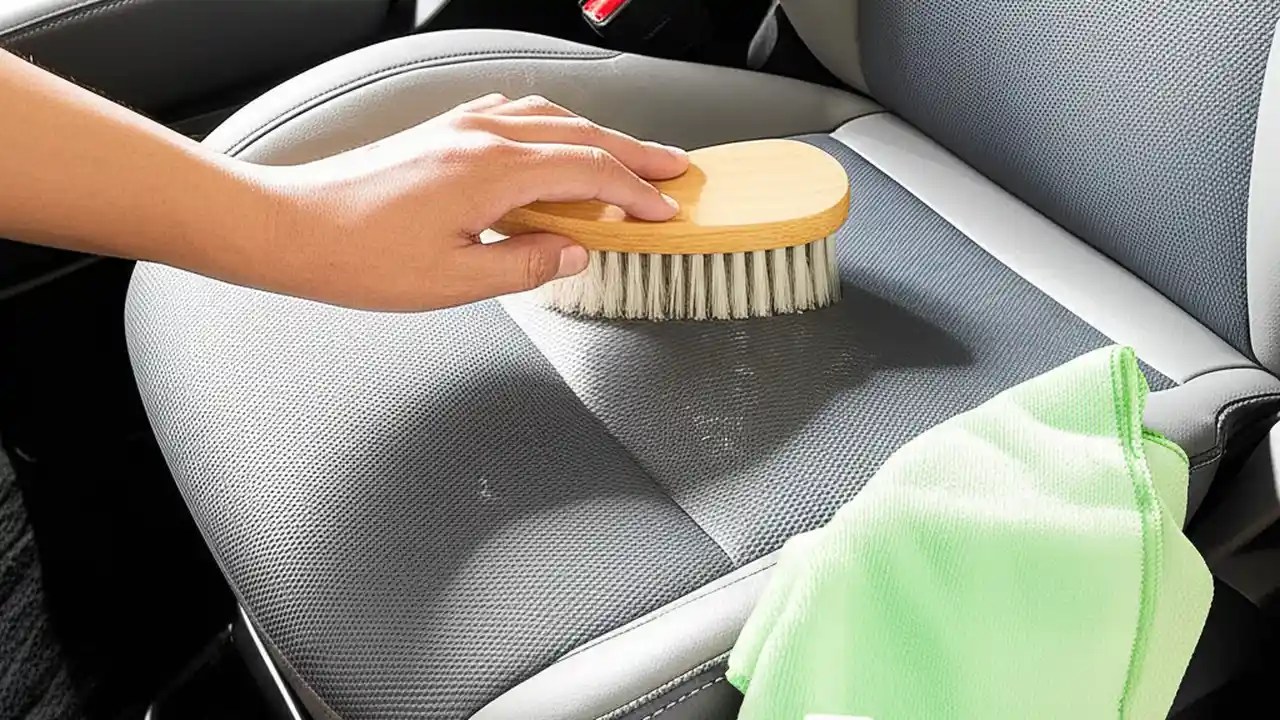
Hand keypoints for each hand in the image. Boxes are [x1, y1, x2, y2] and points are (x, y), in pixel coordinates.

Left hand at [240, 93, 689, 311]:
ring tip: (627, 157)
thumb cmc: (359, 255)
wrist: (292, 227)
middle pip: (580, 136)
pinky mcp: (440, 134)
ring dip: (596, 136)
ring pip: (549, 119)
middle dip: (634, 153)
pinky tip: (553, 139)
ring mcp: (460, 130)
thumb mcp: (454, 281)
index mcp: (493, 172)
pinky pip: (513, 116)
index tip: (664, 211)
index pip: (589, 175)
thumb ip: (525, 264)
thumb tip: (574, 252)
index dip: (636, 195)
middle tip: (674, 168)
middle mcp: (481, 139)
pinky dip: (550, 126)